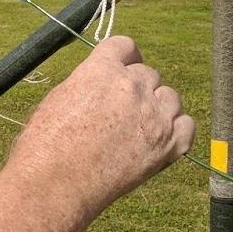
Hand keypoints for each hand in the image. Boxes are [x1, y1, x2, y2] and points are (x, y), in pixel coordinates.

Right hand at [3, 35, 193, 229]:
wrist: (56, 185)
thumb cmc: (46, 146)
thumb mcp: (60, 97)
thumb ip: (89, 82)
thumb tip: (103, 82)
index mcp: (102, 70)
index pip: (125, 46)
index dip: (123, 58)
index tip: (122, 69)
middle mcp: (132, 87)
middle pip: (148, 73)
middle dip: (136, 88)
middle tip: (121, 110)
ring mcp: (154, 116)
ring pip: (170, 97)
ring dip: (157, 107)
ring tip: (138, 127)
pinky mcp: (168, 145)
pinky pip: (187, 125)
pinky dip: (176, 130)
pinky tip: (159, 139)